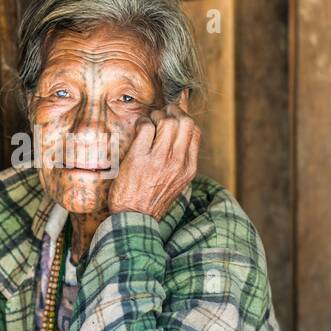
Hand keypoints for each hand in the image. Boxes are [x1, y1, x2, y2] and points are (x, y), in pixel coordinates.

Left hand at [107, 103, 199, 221]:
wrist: (134, 218)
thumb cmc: (152, 201)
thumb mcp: (176, 184)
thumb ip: (180, 163)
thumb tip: (178, 140)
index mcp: (188, 169)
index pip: (195, 132)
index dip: (185, 118)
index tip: (175, 116)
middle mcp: (178, 162)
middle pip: (185, 122)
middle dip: (173, 111)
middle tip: (162, 113)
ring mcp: (159, 159)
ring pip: (167, 121)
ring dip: (157, 115)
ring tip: (150, 121)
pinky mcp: (140, 157)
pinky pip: (146, 127)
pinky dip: (143, 122)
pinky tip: (139, 128)